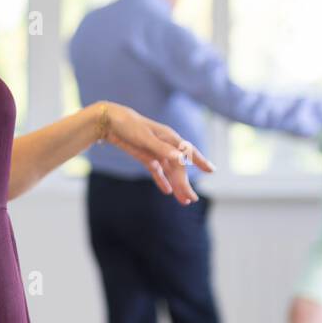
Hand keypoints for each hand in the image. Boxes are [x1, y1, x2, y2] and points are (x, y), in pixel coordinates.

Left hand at [98, 102, 213, 204]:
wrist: (109, 121)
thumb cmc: (128, 125)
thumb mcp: (145, 137)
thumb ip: (162, 148)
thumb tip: (180, 157)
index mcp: (169, 138)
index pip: (188, 152)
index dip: (200, 161)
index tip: (211, 171)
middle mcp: (165, 145)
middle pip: (178, 167)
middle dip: (185, 184)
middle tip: (191, 200)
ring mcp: (156, 151)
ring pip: (170, 171)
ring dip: (176, 185)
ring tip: (184, 201)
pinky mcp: (146, 156)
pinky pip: (157, 170)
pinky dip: (162, 180)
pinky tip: (167, 191)